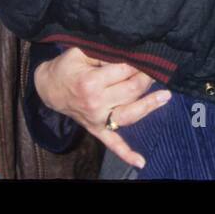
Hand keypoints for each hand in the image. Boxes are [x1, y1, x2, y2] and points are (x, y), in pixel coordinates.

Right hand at [33, 47, 170, 169]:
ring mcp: (98, 119)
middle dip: (146, 78)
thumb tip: (127, 52)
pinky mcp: (97, 130)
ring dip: (149, 106)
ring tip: (165, 96)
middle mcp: (96, 103)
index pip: (124, 71)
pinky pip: (113, 143)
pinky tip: (141, 162)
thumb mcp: (80, 51)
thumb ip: (103, 52)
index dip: (136, 62)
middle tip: (156, 69)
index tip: (145, 56)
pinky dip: (127, 154)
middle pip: (131, 91)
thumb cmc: (66, 68)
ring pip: (130, 115)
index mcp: (91, 82)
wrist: (48, 88)